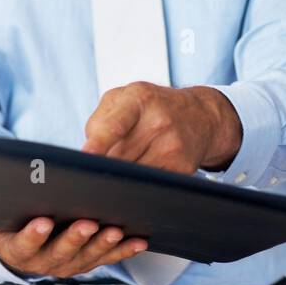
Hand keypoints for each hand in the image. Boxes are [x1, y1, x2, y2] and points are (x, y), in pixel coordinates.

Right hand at [0, 216, 148, 279]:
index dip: (33, 236)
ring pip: (86, 258)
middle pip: (59, 255)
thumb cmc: (5, 216)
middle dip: (74, 239)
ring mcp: (69, 261)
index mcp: (15, 249)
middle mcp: (43, 261)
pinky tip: (138, 240)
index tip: (43, 222)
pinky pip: (108, 256)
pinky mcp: (90, 256)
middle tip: (88, 223)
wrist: (22, 227)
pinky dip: (124, 249)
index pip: (22, 247)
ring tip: (114, 229)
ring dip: (102, 245)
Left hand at [82, 83, 241, 173]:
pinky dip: (138, 186)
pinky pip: (150, 185)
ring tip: (120, 168)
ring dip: (119, 178)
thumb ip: (100, 122)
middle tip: (95, 169)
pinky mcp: (182, 167)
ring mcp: (172, 145)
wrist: (198, 114)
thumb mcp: (125, 98)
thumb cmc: (152, 107)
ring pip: (132, 175)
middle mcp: (159, 121)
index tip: (87, 156)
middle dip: (103, 166)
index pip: (114, 125)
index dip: (99, 143)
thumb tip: (88, 158)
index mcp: (138, 99)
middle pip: (118, 157)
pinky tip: (138, 177)